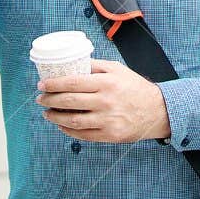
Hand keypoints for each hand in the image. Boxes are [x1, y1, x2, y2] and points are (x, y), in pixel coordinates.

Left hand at [35, 58, 170, 143]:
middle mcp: (106, 102)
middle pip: (69, 102)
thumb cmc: (136, 88)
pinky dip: (68, 130)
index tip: (42, 85)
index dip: (54, 84)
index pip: (73, 83)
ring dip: (55, 117)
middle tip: (41, 99)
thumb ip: (95, 66)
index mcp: (106, 83)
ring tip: (47, 113)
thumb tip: (72, 63)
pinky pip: (83, 134)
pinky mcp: (110, 135)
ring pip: (72, 121)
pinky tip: (61, 124)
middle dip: (49, 100)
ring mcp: (107, 120)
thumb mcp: (118, 70)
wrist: (158, 111)